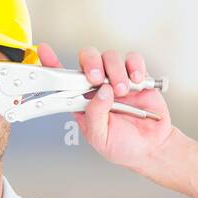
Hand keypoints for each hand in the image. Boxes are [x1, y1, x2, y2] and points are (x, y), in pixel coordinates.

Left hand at [37, 42, 175, 170]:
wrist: (153, 147)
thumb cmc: (124, 146)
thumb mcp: (100, 137)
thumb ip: (95, 115)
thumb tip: (100, 92)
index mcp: (83, 100)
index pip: (64, 78)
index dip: (52, 62)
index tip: (44, 51)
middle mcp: (98, 86)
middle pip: (88, 58)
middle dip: (91, 64)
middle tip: (97, 79)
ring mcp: (118, 79)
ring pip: (110, 56)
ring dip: (116, 72)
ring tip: (123, 91)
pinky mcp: (137, 77)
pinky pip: (134, 60)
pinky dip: (135, 67)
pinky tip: (136, 82)